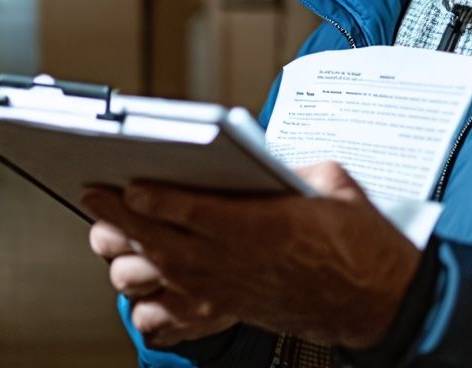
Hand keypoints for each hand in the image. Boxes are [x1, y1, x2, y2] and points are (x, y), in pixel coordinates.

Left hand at [81, 161, 420, 349]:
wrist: (378, 300)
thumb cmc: (360, 243)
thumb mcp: (330, 182)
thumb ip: (286, 166)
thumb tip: (257, 157)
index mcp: (262, 225)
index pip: (189, 210)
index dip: (150, 197)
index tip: (125, 182)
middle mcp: (236, 262)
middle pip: (158, 241)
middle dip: (118, 218)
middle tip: (93, 195)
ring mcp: (228, 290)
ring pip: (159, 275)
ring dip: (128, 254)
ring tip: (108, 232)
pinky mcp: (229, 308)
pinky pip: (173, 313)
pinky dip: (148, 301)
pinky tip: (139, 283)